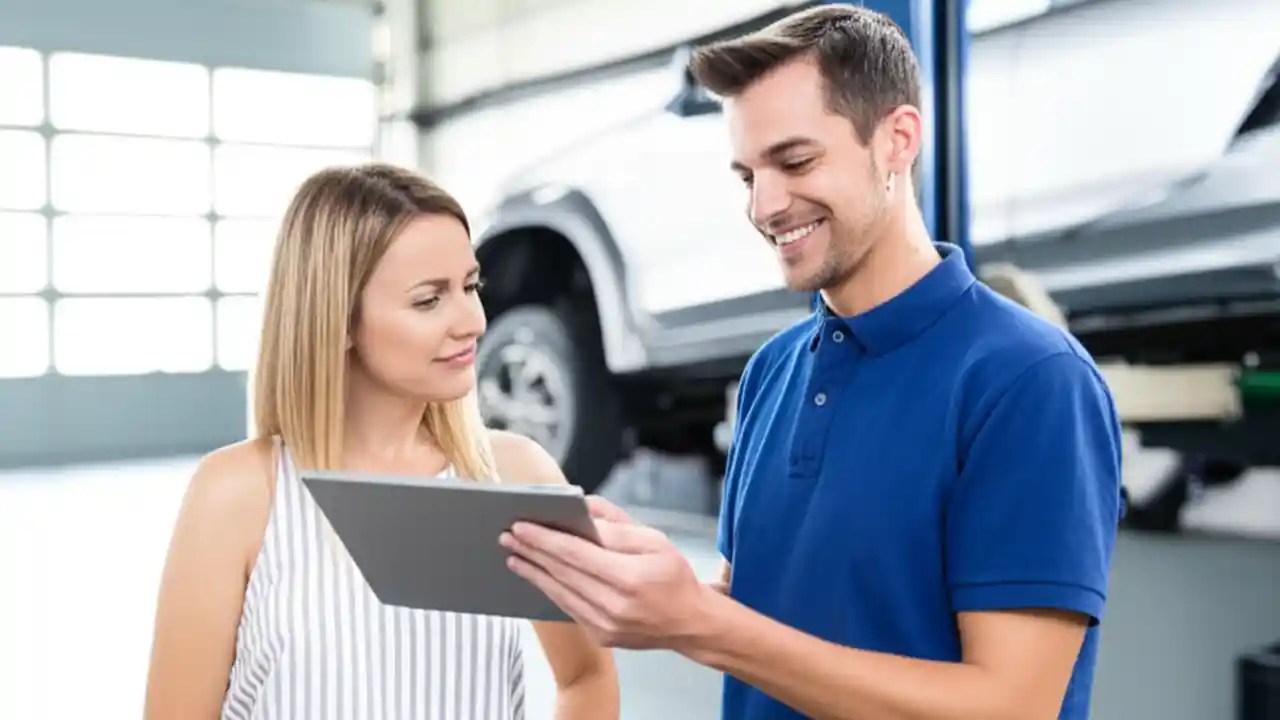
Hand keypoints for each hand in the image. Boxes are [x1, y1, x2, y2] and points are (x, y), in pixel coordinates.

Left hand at [499, 496, 713, 650]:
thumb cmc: (674, 577)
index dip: (545, 539)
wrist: (690, 623)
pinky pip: (568, 608)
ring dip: (534, 572)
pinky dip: (551, 589)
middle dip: (532, 552)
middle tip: (507, 536)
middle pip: (562, 573)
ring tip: (514, 555)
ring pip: (560, 593)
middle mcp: (614, 606)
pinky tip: (538, 575)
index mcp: (630, 578)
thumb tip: (582, 509)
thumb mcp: (655, 540)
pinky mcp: (600, 636)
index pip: (576, 554)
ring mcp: (605, 626)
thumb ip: (616, 526)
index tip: (521, 526)